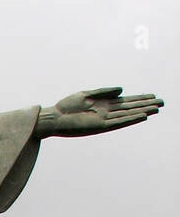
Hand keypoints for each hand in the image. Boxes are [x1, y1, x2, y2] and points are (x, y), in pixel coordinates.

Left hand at [37, 87, 162, 137]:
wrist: (54, 118)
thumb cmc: (67, 106)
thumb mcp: (87, 94)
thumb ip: (105, 91)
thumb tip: (123, 90)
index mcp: (104, 104)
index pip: (126, 101)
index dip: (140, 98)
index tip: (153, 96)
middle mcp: (107, 112)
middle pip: (130, 107)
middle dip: (146, 104)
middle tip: (162, 103)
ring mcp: (104, 120)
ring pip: (128, 115)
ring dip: (142, 112)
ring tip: (156, 109)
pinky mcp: (99, 126)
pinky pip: (119, 122)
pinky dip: (130, 119)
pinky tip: (141, 116)